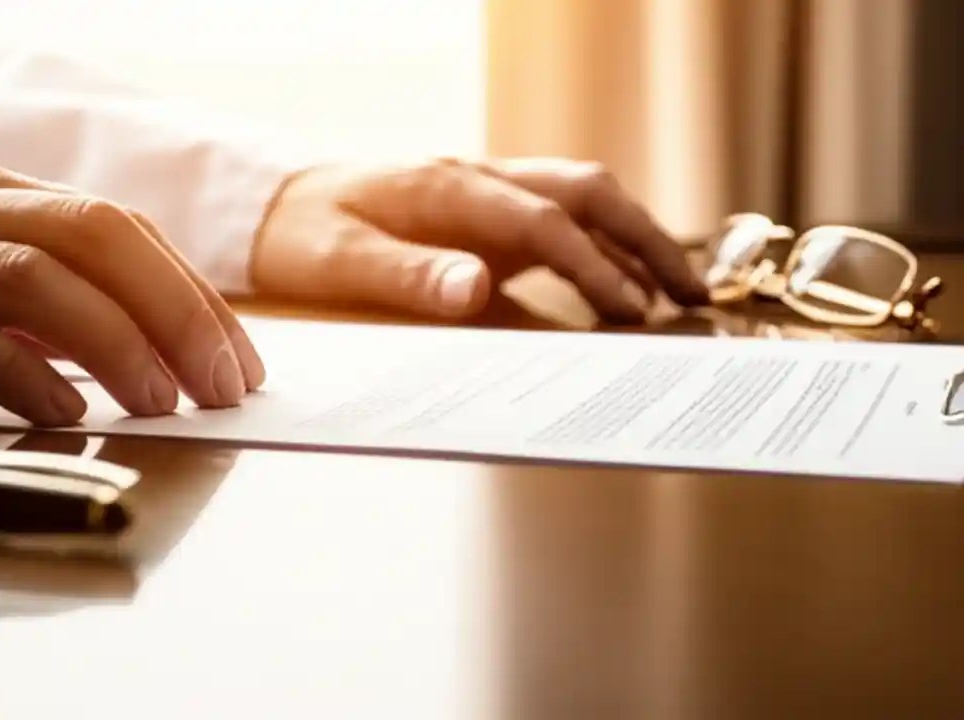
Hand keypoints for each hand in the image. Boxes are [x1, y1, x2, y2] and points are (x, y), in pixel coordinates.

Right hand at [0, 151, 262, 424]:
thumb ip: (17, 296)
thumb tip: (119, 345)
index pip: (111, 225)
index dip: (186, 291)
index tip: (234, 357)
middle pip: (91, 237)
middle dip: (175, 311)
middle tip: (225, 385)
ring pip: (32, 277)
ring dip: (115, 342)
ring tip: (165, 403)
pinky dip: (18, 372)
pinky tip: (61, 412)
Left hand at [251, 158, 709, 322]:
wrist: (272, 207)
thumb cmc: (300, 236)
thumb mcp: (337, 262)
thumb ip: (407, 275)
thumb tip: (477, 292)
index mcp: (445, 188)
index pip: (542, 221)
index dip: (592, 265)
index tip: (631, 312)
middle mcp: (477, 180)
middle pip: (585, 192)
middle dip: (644, 239)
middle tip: (691, 295)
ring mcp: (484, 194)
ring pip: (582, 198)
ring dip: (634, 238)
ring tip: (679, 292)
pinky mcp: (483, 215)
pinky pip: (559, 221)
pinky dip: (600, 247)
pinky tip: (621, 285)